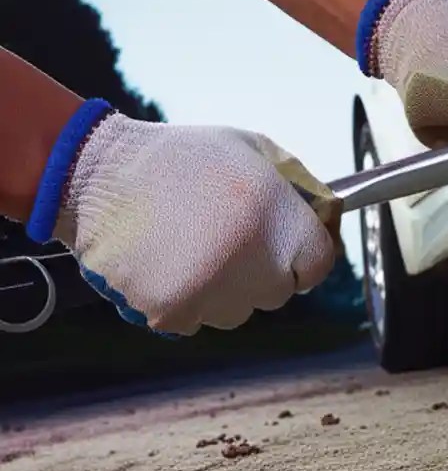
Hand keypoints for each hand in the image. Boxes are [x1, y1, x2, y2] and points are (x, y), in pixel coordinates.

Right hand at [45, 110, 339, 335]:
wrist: (96, 175)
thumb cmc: (181, 159)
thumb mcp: (254, 150)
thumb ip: (298, 187)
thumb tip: (328, 216)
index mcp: (276, 218)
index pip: (318, 265)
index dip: (304, 258)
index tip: (289, 251)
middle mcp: (250, 259)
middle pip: (278, 292)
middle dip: (262, 271)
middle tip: (230, 240)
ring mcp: (210, 290)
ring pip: (237, 312)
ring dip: (224, 291)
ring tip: (193, 248)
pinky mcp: (171, 310)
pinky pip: (195, 320)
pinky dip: (184, 300)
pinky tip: (167, 263)